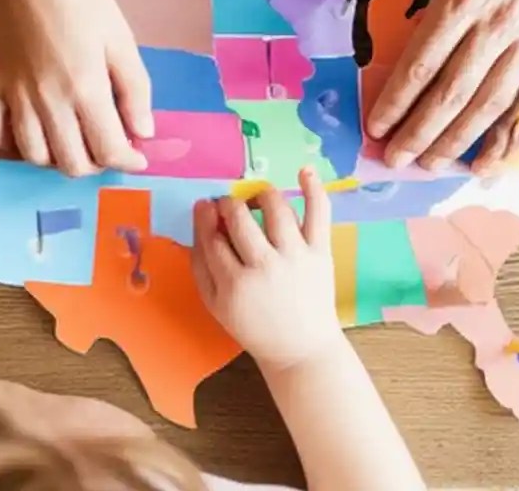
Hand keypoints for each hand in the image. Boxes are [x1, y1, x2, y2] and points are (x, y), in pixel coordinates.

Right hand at [0, 0, 153, 176]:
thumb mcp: (120, 36)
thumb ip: (135, 88)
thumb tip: (143, 132)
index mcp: (86, 87)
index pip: (109, 149)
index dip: (128, 161)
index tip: (137, 157)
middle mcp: (48, 100)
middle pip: (72, 162)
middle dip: (96, 163)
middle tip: (106, 145)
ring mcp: (13, 94)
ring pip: (33, 156)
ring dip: (57, 158)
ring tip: (72, 140)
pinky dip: (9, 143)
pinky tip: (29, 131)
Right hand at [191, 167, 342, 371]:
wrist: (301, 349)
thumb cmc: (254, 327)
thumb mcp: (217, 306)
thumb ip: (201, 268)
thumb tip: (197, 225)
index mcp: (234, 285)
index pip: (213, 238)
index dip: (206, 217)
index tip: (205, 206)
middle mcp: (264, 267)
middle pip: (239, 218)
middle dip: (229, 205)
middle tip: (229, 208)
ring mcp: (295, 257)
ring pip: (275, 207)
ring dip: (259, 195)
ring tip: (256, 202)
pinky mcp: (321, 253)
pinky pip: (318, 213)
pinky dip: (313, 188)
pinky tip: (304, 171)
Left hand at [306, 0, 518, 173]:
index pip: (423, 60)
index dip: (397, 98)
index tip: (375, 126)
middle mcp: (500, 21)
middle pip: (455, 92)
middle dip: (422, 132)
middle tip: (394, 159)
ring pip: (493, 101)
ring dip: (462, 139)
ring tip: (433, 165)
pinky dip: (517, 131)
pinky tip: (497, 157)